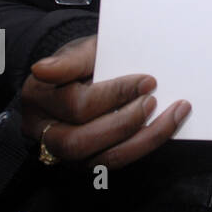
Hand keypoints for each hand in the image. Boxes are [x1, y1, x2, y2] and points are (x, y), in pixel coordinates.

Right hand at [20, 36, 190, 169]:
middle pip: (80, 142)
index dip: (115, 94)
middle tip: (154, 101)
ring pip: (102, 159)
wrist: (85, 75)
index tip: (148, 80)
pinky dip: (145, 145)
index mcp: (38, 98)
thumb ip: (70, 60)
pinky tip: (167, 125)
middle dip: (125, 123)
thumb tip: (42, 69)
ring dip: (144, 139)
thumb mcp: (80, 50)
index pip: (76, 105)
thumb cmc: (84, 62)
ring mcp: (66, 153)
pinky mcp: (88, 162)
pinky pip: (118, 162)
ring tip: (174, 114)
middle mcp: (45, 132)